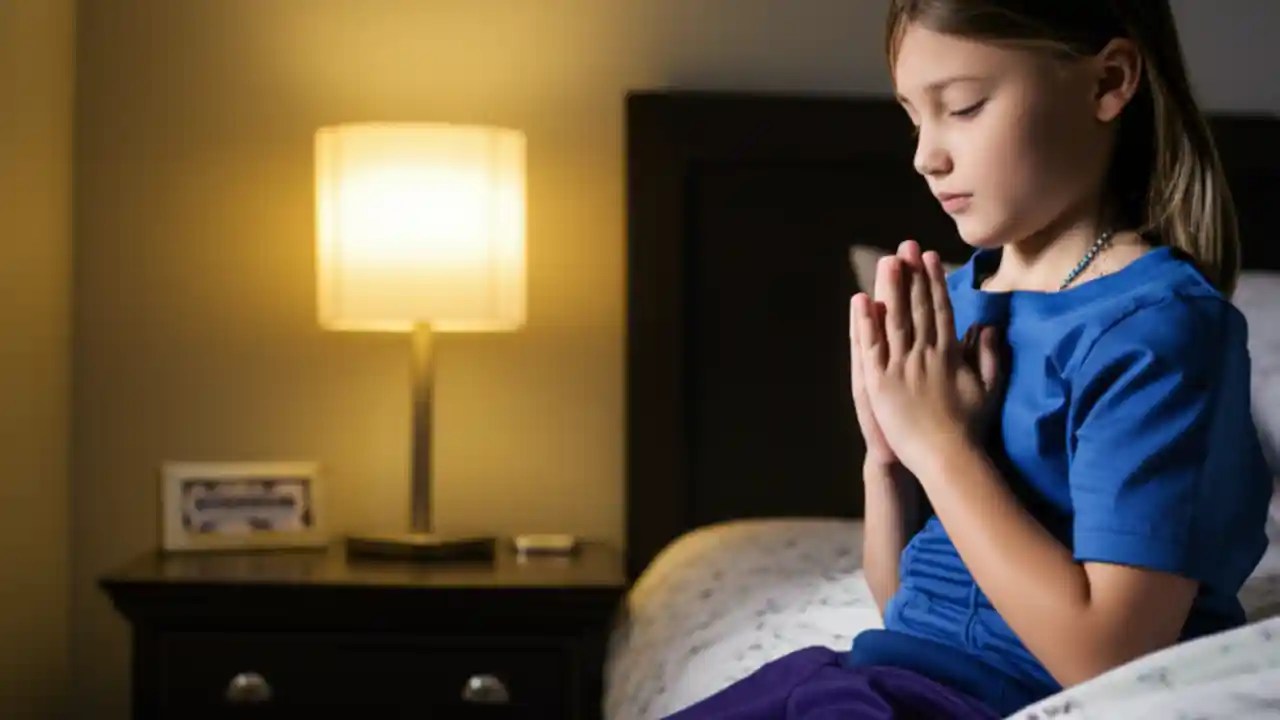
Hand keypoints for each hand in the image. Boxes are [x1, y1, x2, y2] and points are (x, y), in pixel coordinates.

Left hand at [852, 251, 1004, 474]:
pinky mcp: (880, 383)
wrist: (947, 458)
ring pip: (893, 321)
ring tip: (886, 261)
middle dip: (911, 275)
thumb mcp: (988, 388)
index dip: (933, 282)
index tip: (929, 258)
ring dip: (889, 289)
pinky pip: (871, 348)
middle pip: (915, 308)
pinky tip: (861, 301)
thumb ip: (989, 356)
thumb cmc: (968, 428)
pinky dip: (865, 324)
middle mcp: (924, 354)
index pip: (940, 310)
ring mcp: (901, 367)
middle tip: (905, 246)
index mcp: (948, 354)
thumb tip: (988, 326)